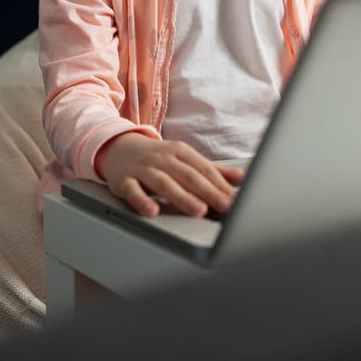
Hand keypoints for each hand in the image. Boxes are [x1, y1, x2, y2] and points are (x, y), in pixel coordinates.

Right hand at [95, 132, 243, 217]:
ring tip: (198, 210)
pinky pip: (133, 191)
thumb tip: (241, 179)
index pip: (204, 169)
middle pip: (188, 175)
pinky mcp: (125, 180)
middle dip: (208, 192)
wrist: (119, 148)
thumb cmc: (158, 158)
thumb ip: (212, 171)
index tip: (236, 200)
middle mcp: (163, 158)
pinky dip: (142, 201)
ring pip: (164, 183)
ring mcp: (143, 168)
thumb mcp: (185, 159)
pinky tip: (152, 212)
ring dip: (182, 197)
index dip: (221, 185)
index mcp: (181, 152)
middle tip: (225, 206)